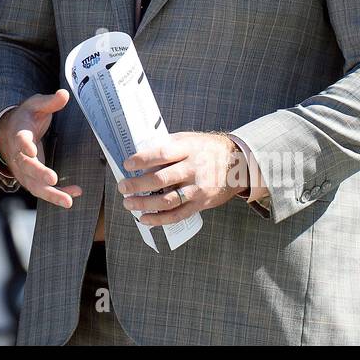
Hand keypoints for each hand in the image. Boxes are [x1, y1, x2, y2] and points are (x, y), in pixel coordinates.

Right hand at [0, 89, 81, 208]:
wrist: (9, 132)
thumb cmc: (26, 117)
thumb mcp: (35, 105)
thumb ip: (49, 102)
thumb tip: (64, 94)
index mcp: (19, 134)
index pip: (20, 140)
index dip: (25, 145)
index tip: (31, 150)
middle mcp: (19, 155)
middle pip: (26, 166)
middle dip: (38, 173)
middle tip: (52, 178)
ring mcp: (24, 169)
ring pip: (33, 185)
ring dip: (50, 194)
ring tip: (67, 201)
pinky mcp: (31, 179)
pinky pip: (42, 190)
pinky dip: (56, 195)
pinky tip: (73, 196)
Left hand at [118, 132, 246, 225]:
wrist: (237, 164)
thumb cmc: (205, 149)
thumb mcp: (187, 140)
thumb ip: (166, 147)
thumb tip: (139, 158)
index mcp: (187, 149)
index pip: (161, 154)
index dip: (142, 160)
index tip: (127, 164)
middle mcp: (193, 169)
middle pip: (161, 179)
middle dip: (137, 185)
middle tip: (122, 187)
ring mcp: (197, 188)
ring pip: (167, 200)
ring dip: (144, 204)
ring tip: (128, 203)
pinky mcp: (200, 204)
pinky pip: (177, 215)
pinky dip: (159, 219)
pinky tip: (145, 219)